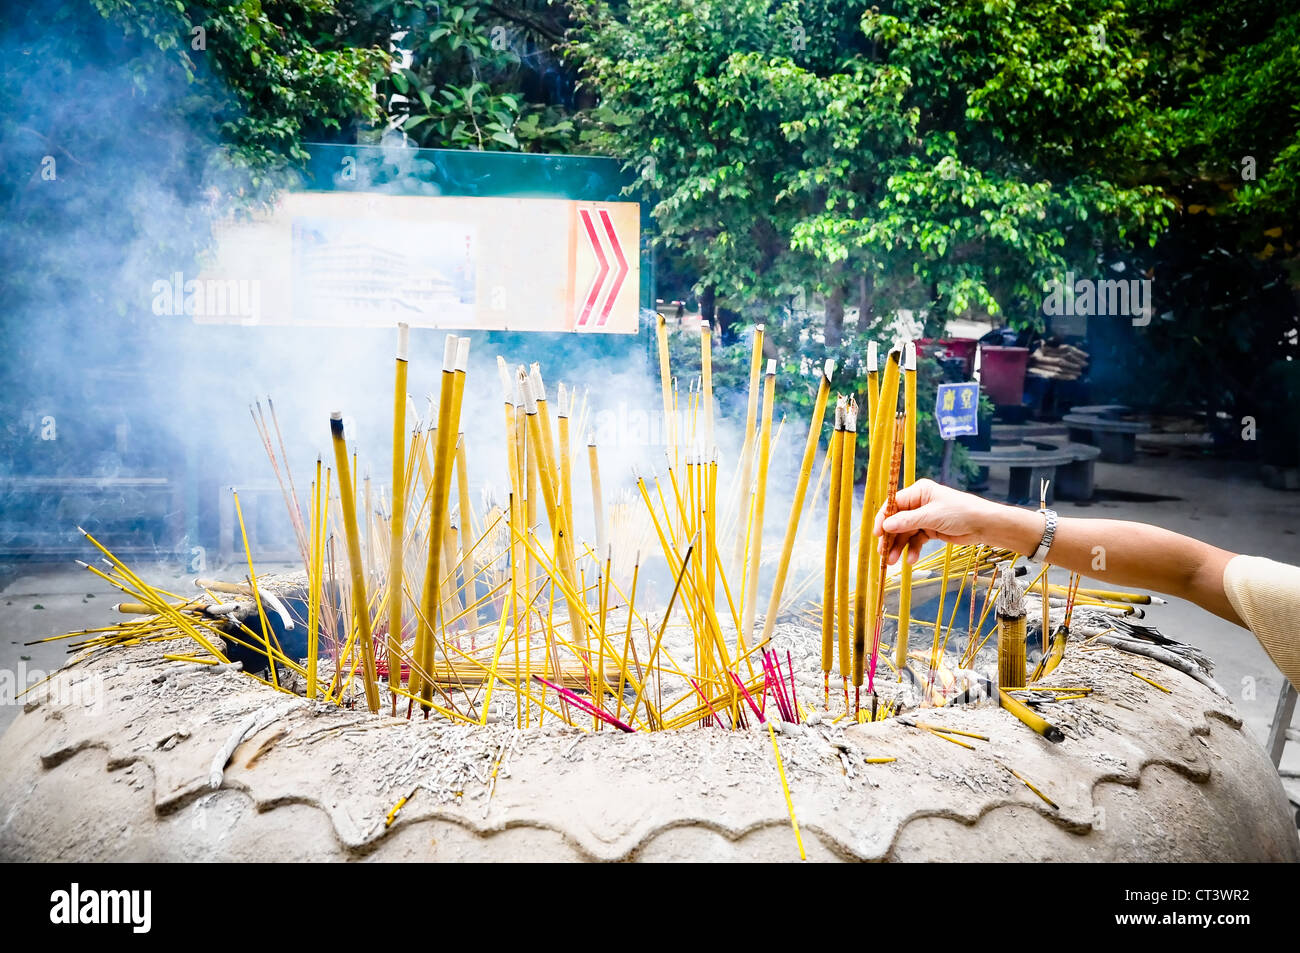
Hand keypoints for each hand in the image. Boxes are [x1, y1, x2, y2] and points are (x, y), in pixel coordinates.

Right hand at [872, 479, 1007, 564]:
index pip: (894, 504)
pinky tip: (911, 559)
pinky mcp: (930, 530)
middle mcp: (918, 503)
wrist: (983, 525)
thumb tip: (885, 526)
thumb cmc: (960, 512)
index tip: (877, 534)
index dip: (883, 519)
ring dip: (899, 547)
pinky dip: (912, 549)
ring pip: (905, 533)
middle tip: (883, 553)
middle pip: (897, 521)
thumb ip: (907, 521)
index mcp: (918, 492)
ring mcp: (924, 517)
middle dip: (890, 537)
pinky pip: (916, 540)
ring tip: (893, 561)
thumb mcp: (931, 516)